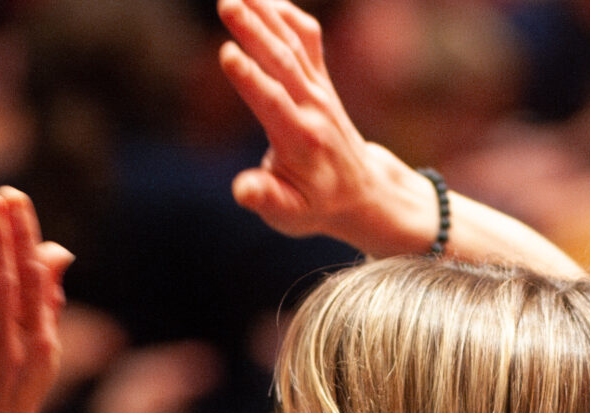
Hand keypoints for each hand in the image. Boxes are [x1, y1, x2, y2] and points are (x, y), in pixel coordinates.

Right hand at [217, 0, 427, 250]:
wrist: (362, 192)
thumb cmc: (316, 205)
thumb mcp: (290, 214)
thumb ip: (266, 198)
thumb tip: (242, 191)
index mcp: (300, 142)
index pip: (274, 104)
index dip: (251, 79)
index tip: (228, 53)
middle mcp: (314, 109)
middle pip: (284, 63)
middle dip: (255, 31)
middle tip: (227, 3)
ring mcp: (320, 90)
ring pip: (294, 44)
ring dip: (266, 14)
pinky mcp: (321, 79)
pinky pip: (307, 39)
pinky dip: (287, 15)